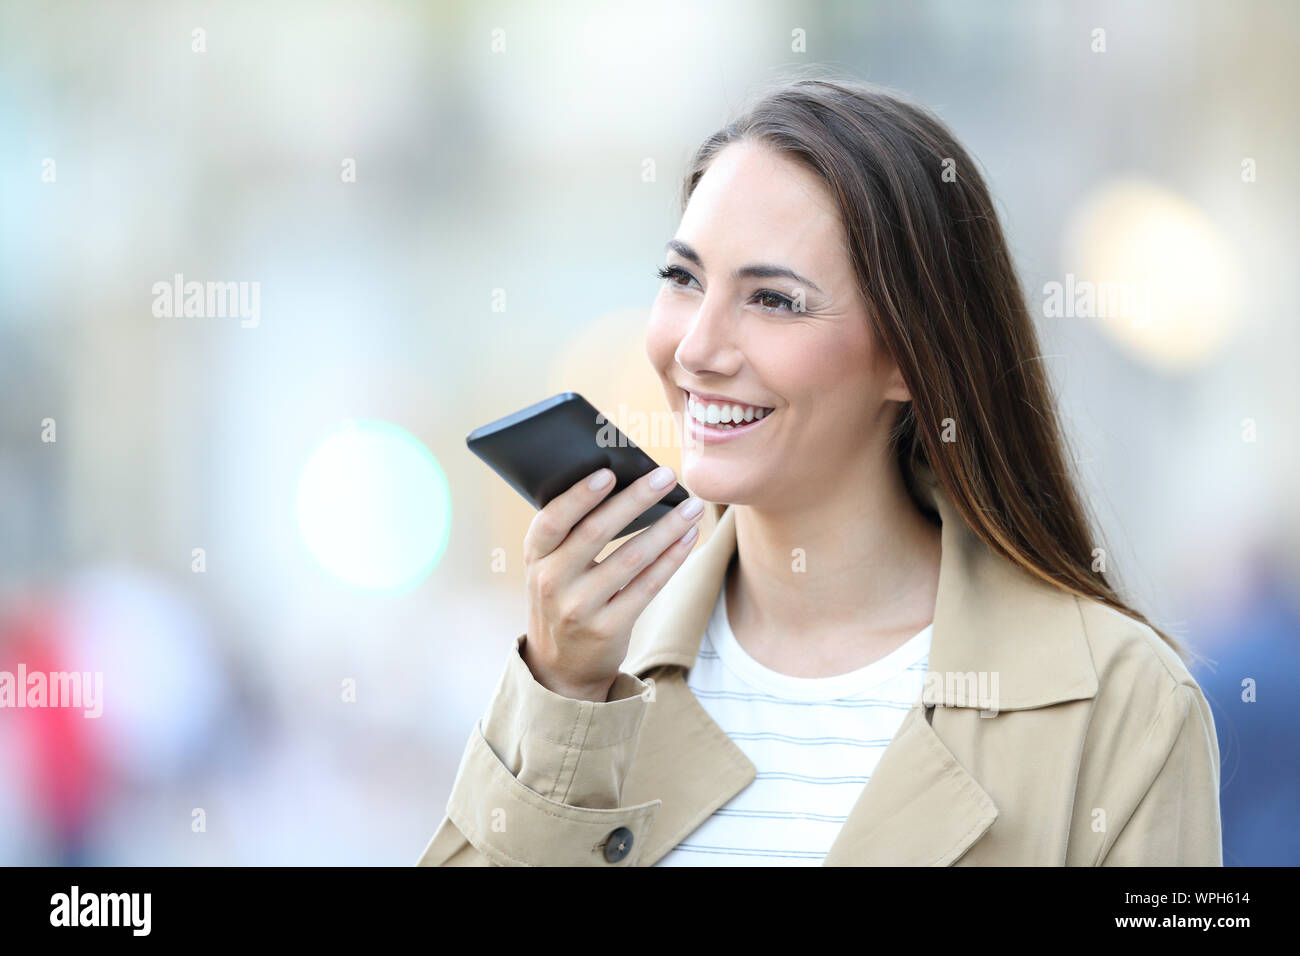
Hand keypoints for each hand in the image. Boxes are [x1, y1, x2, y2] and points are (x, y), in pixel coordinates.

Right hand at [520, 465, 704, 700]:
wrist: (560, 666)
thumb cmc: (562, 595)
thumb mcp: (550, 567)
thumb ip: (571, 532)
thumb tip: (624, 484)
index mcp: (535, 558)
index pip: (552, 520)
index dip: (579, 496)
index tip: (608, 472)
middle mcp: (551, 582)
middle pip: (596, 532)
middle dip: (636, 499)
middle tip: (667, 475)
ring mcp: (579, 609)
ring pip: (631, 558)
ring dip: (666, 528)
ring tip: (691, 506)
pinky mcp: (608, 628)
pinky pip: (648, 586)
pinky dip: (672, 558)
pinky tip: (688, 538)